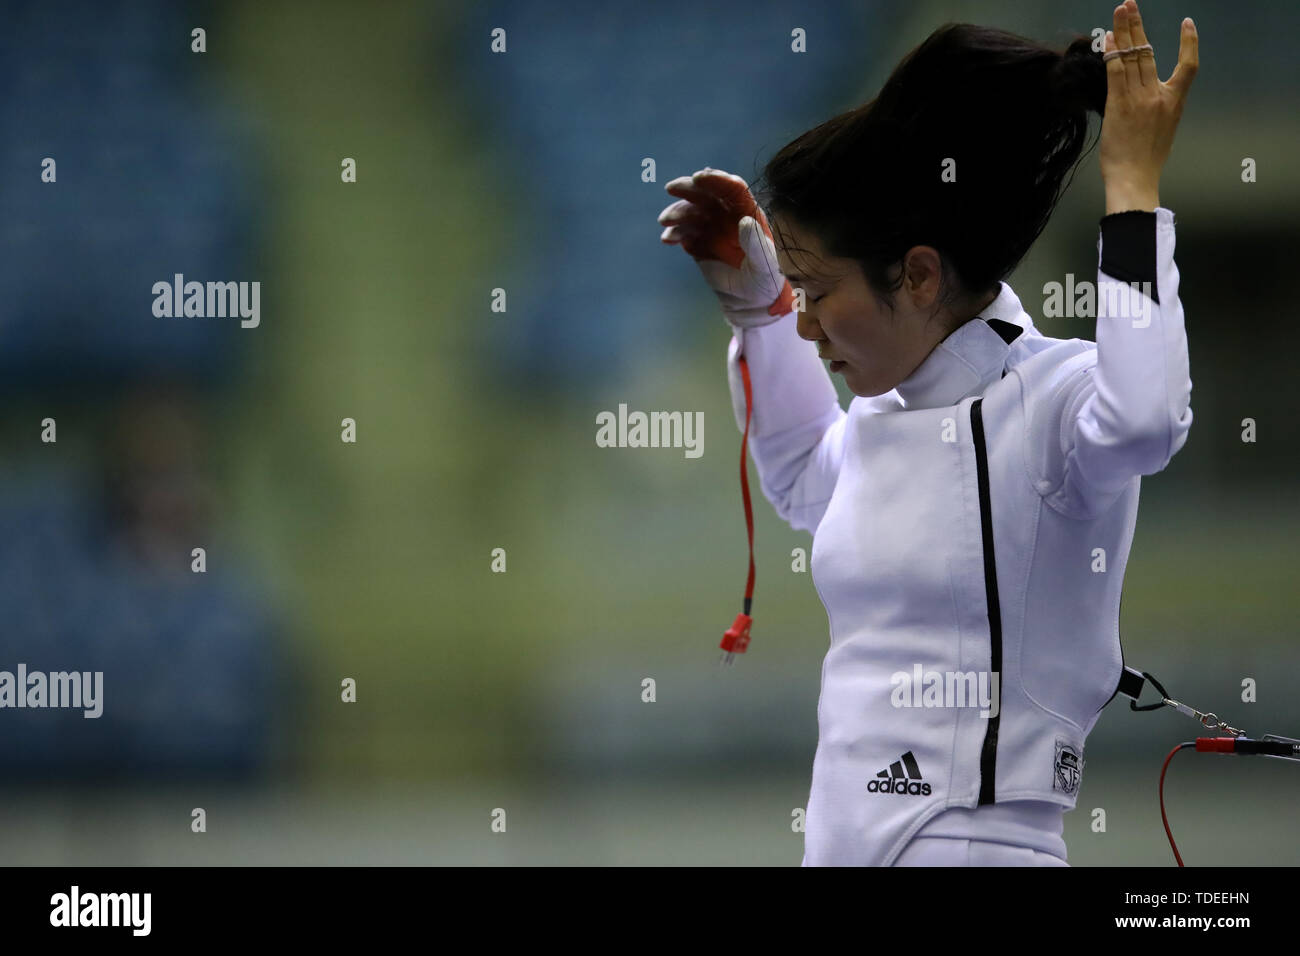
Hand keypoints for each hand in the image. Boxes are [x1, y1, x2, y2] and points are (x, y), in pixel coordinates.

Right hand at [659, 168, 794, 326]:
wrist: (752, 302)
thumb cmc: (765, 280)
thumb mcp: (766, 264)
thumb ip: (756, 243)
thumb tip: (743, 221)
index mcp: (748, 213)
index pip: (733, 189)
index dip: (716, 180)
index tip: (698, 177)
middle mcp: (728, 216)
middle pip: (708, 195)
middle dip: (689, 189)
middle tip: (671, 188)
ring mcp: (712, 229)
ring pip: (692, 213)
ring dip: (677, 213)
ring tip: (665, 221)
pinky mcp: (698, 244)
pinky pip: (684, 233)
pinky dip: (674, 233)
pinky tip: (668, 238)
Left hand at [1098, 0, 1198, 213]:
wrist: (1135, 178)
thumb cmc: (1146, 162)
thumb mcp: (1163, 132)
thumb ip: (1158, 110)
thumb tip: (1147, 100)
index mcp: (1175, 102)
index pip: (1189, 66)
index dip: (1190, 43)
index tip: (1188, 24)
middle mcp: (1159, 95)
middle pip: (1149, 53)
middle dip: (1138, 27)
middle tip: (1131, 5)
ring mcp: (1140, 98)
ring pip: (1132, 57)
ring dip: (1123, 32)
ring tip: (1120, 11)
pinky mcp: (1119, 104)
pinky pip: (1116, 71)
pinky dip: (1112, 53)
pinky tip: (1107, 39)